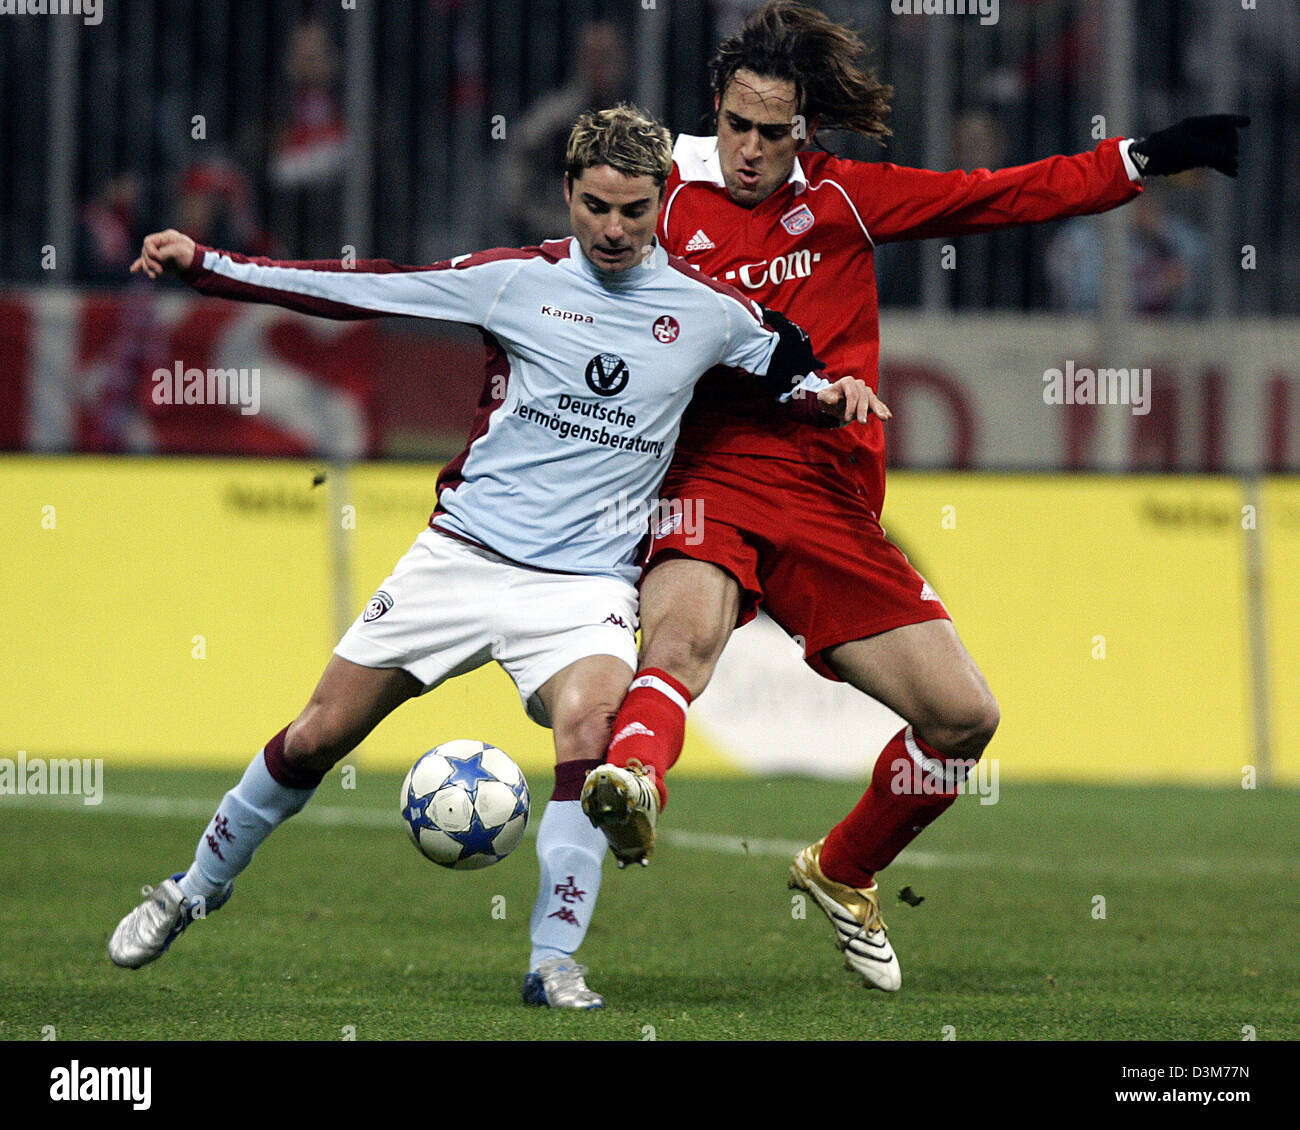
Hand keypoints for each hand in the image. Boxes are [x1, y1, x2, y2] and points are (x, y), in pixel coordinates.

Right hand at [130, 229, 196, 277]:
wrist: (198, 263)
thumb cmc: (191, 255)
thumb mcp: (180, 252)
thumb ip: (166, 253)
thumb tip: (157, 258)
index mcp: (165, 237)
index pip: (148, 242)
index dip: (150, 251)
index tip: (159, 258)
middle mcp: (160, 243)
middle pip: (145, 251)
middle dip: (150, 262)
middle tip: (160, 271)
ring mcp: (159, 252)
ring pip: (146, 259)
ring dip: (147, 268)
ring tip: (154, 276)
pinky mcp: (159, 261)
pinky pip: (146, 262)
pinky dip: (140, 266)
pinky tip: (133, 270)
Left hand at [816, 376, 890, 423]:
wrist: (834, 402)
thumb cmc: (827, 399)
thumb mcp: (822, 397)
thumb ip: (826, 397)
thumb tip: (834, 400)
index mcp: (847, 382)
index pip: (852, 393)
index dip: (850, 406)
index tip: (846, 418)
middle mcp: (859, 384)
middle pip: (863, 397)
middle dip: (863, 410)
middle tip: (862, 423)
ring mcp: (866, 392)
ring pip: (873, 399)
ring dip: (878, 409)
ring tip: (884, 418)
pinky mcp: (870, 400)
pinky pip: (878, 404)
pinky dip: (883, 409)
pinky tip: (888, 416)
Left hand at [1129, 115, 1249, 177]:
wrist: (1146, 161)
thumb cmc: (1162, 150)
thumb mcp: (1185, 149)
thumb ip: (1207, 151)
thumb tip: (1227, 156)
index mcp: (1194, 125)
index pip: (1219, 121)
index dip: (1234, 120)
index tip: (1248, 122)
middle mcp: (1198, 133)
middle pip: (1222, 136)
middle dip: (1230, 146)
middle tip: (1232, 156)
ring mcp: (1197, 145)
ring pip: (1219, 150)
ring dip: (1227, 159)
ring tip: (1234, 167)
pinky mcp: (1194, 158)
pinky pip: (1213, 160)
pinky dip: (1221, 166)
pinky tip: (1232, 173)